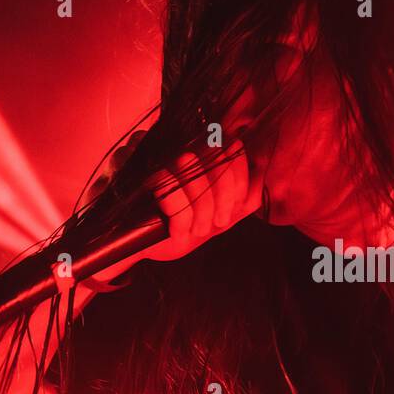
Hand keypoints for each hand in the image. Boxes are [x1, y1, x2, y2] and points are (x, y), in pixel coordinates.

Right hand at [83, 130, 265, 282]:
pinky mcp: (130, 170)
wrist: (135, 249)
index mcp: (196, 150)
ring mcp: (150, 154)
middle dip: (219, 200)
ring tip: (194, 231)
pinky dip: (179, 217)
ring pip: (191, 171)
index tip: (231, 212)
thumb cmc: (176, 228)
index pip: (228, 146)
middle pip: (212, 158)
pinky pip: (167, 188)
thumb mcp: (217, 217)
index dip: (236, 179)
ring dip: (199, 211)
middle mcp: (173, 144)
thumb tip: (263, 178)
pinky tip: (176, 232)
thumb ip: (243, 198)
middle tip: (215, 224)